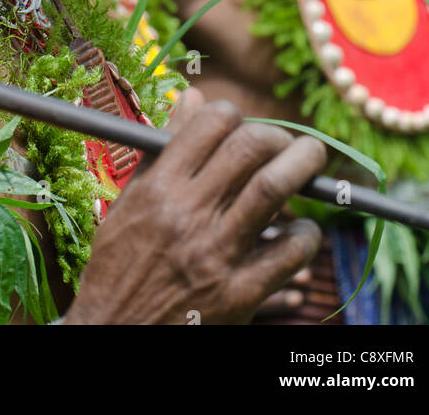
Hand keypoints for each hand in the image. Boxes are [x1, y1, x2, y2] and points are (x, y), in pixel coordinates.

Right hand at [63, 90, 324, 325]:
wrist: (115, 332)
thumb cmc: (120, 264)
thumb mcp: (130, 202)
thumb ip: (164, 150)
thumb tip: (194, 96)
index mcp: (158, 187)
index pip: (210, 123)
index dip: (234, 115)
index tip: (242, 125)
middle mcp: (187, 214)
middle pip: (250, 147)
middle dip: (278, 136)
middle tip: (287, 143)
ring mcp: (215, 254)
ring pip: (273, 188)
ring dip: (303, 166)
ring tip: (312, 162)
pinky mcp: (238, 295)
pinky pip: (288, 253)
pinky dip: (305, 235)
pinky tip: (302, 231)